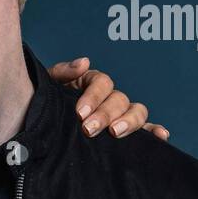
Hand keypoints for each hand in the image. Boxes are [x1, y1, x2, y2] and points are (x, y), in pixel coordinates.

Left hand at [47, 57, 169, 141]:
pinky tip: (160, 136)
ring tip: (115, 133)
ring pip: (136, 111)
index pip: (102, 83)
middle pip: (119, 99)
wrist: (37, 125)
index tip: (79, 113)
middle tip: (89, 129)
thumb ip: (63, 72)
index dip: (93, 97)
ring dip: (129, 122)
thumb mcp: (48, 85)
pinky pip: (146, 130)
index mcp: (91, 83)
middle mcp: (108, 97)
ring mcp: (119, 115)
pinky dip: (155, 131)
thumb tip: (84, 63)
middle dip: (105, 114)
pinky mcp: (124, 131)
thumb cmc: (43, 104)